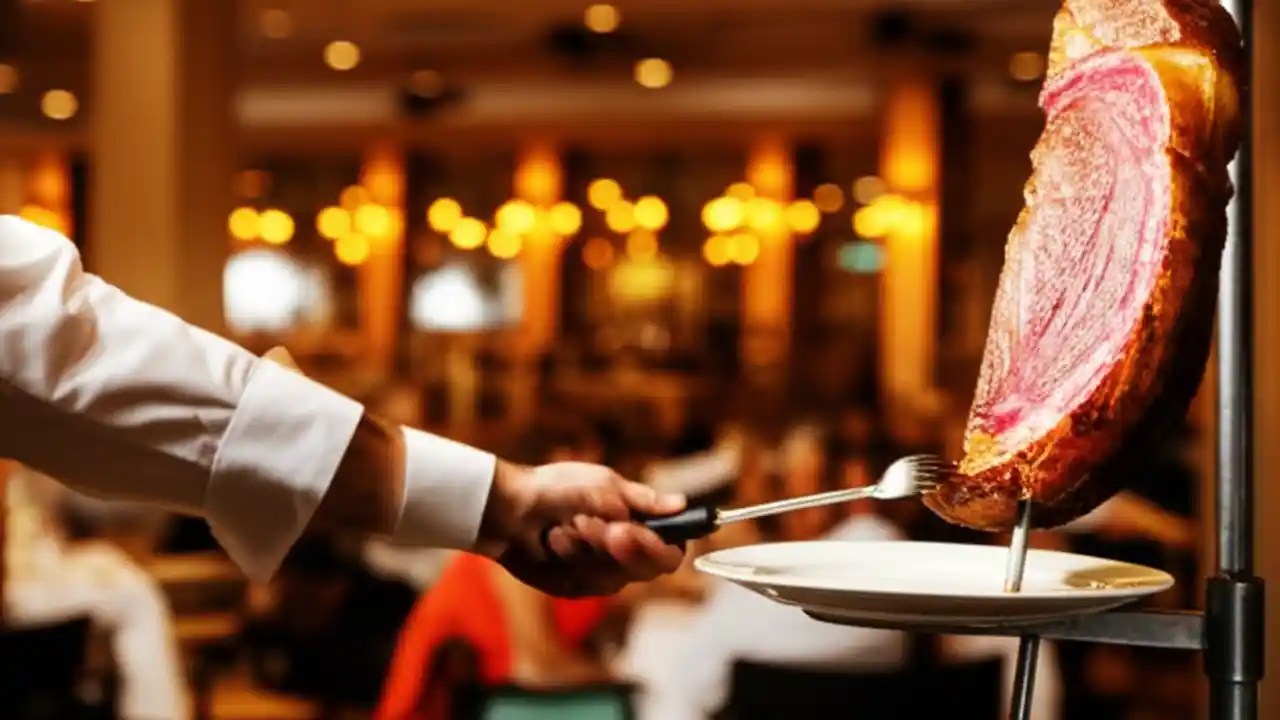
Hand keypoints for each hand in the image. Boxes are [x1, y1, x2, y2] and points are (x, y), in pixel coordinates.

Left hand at [477, 460, 687, 596]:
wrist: (511, 506)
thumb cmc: (559, 488)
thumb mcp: (604, 485)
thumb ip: (642, 501)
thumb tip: (681, 503)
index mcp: (640, 526)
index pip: (670, 551)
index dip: (660, 547)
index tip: (631, 531)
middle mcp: (626, 555)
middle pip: (647, 569)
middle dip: (617, 544)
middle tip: (588, 522)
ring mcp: (602, 574)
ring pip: (614, 575)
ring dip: (587, 545)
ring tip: (566, 524)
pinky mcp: (577, 587)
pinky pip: (585, 581)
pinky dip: (568, 555)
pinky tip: (552, 538)